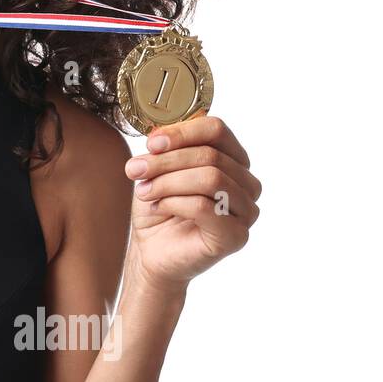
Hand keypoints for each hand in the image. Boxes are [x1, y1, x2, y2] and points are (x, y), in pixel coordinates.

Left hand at [122, 112, 260, 291]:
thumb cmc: (159, 208)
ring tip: (144, 191)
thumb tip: (157, 138)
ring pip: (210, 179)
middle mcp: (247, 184)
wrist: (152, 251)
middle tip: (135, 170)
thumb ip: (165, 151)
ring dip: (168, 182)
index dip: (182, 132)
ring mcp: (246, 212)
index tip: (151, 143)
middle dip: (166, 161)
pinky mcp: (236, 237)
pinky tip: (158, 207)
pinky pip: (205, 207)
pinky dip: (174, 203)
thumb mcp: (158, 171)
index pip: (217, 130)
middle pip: (211, 155)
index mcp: (233, 160)